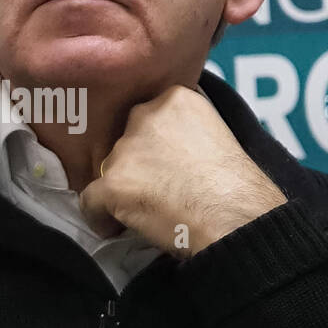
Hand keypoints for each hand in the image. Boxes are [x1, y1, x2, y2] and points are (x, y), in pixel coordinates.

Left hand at [79, 84, 286, 256]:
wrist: (236, 217)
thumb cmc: (237, 186)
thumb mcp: (217, 133)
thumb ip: (185, 130)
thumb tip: (167, 151)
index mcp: (174, 99)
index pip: (146, 117)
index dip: (152, 145)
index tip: (165, 164)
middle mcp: (145, 115)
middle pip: (124, 141)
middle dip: (135, 164)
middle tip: (158, 189)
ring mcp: (125, 150)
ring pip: (108, 171)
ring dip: (122, 190)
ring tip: (149, 211)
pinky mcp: (112, 184)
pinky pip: (90, 201)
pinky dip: (101, 217)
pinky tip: (118, 228)